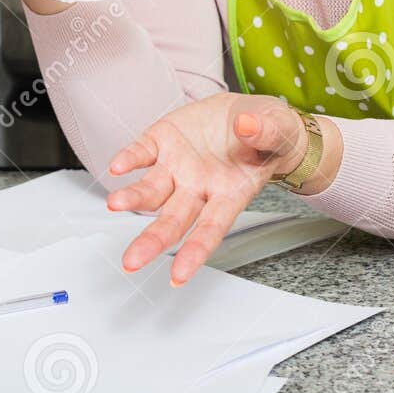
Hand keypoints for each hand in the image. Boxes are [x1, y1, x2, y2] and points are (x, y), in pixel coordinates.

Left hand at [106, 93, 308, 286]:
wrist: (249, 115)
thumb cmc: (266, 136)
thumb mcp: (277, 130)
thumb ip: (265, 132)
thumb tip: (246, 125)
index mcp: (230, 193)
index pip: (211, 228)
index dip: (195, 251)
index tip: (178, 277)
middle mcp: (198, 186)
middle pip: (173, 219)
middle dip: (153, 241)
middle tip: (132, 261)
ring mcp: (178, 165)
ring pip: (152, 189)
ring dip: (134, 198)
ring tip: (116, 203)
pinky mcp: (163, 141)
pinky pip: (143, 152)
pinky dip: (130, 158)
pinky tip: (117, 166)